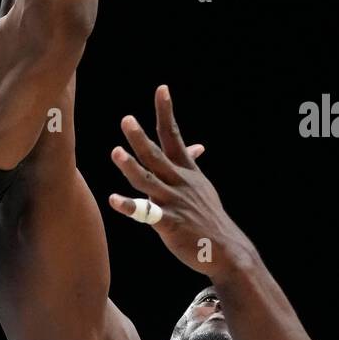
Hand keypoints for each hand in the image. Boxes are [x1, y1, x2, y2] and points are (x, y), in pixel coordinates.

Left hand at [109, 86, 247, 280]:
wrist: (226, 250)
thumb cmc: (209, 218)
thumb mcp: (202, 187)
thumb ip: (191, 166)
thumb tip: (196, 147)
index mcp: (187, 172)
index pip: (174, 137)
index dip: (166, 113)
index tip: (161, 89)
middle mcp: (180, 183)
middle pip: (157, 156)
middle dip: (141, 137)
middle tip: (126, 120)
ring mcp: (175, 203)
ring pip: (149, 181)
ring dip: (131, 167)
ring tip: (115, 153)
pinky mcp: (170, 224)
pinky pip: (146, 213)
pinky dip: (130, 206)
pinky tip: (114, 200)